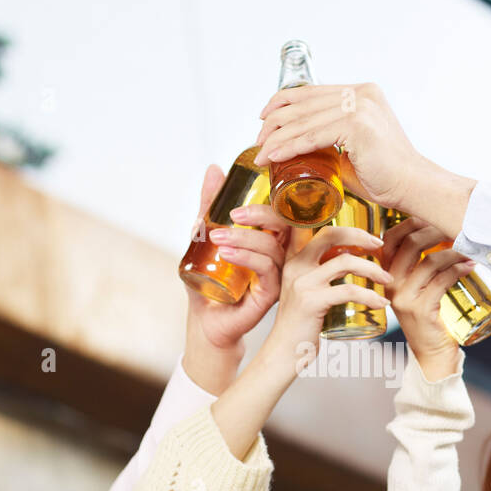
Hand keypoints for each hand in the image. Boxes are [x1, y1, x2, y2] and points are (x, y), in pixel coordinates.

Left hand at [185, 166, 290, 350]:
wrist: (206, 322)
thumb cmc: (210, 282)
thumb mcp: (204, 237)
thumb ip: (210, 206)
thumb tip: (214, 168)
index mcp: (272, 238)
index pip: (281, 212)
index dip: (271, 199)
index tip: (241, 196)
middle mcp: (281, 254)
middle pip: (286, 225)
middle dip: (261, 214)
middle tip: (232, 214)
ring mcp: (279, 274)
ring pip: (274, 246)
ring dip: (245, 237)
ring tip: (216, 238)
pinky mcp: (272, 293)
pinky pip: (267, 269)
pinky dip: (248, 257)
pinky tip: (227, 253)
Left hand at [254, 84, 474, 232]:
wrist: (413, 188)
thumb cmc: (386, 176)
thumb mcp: (351, 150)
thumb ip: (329, 143)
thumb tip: (300, 151)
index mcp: (362, 93)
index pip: (311, 92)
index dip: (282, 102)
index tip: (264, 120)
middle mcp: (361, 93)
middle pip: (303, 102)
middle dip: (274, 122)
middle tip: (258, 142)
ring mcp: (360, 106)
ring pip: (304, 120)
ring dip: (276, 138)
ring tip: (261, 154)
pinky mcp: (358, 124)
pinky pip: (312, 135)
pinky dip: (289, 146)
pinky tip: (274, 156)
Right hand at [257, 223, 391, 380]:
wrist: (284, 353)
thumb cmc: (301, 325)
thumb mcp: (306, 291)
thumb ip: (320, 274)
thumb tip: (352, 261)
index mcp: (294, 260)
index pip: (314, 228)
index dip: (341, 224)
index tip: (366, 233)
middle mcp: (295, 266)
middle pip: (330, 234)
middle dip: (360, 235)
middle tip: (380, 245)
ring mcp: (302, 282)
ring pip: (345, 262)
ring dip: (372, 269)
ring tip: (387, 279)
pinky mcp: (311, 301)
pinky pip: (349, 290)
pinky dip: (370, 296)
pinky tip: (381, 302)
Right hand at [382, 216, 474, 380]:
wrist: (432, 354)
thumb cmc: (430, 317)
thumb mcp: (418, 288)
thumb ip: (419, 265)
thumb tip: (441, 228)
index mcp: (386, 276)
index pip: (390, 240)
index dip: (411, 222)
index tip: (433, 215)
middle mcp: (390, 285)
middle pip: (410, 245)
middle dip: (436, 230)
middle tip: (457, 227)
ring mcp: (403, 298)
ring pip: (429, 262)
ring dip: (454, 251)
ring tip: (470, 250)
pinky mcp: (420, 310)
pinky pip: (441, 281)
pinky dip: (458, 270)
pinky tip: (470, 266)